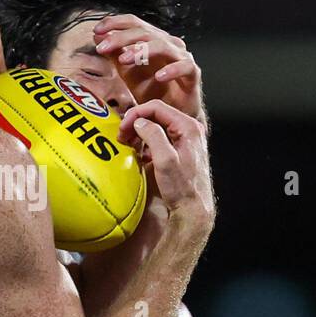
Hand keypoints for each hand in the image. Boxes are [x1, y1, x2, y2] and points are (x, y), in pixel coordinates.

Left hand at [94, 14, 203, 124]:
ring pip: (163, 45)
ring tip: (124, 59)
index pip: (134, 23)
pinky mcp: (192, 73)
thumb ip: (115, 54)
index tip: (97, 30)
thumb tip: (98, 37)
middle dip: (121, 38)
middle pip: (144, 32)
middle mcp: (168, 44)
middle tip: (103, 47)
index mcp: (153, 40)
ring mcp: (181, 57)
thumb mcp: (128, 72)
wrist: (172, 114)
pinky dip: (171, 70)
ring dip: (141, 50)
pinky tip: (158, 76)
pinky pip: (184, 67)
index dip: (115, 23)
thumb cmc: (154, 91)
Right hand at [118, 100, 214, 234]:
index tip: (122, 127)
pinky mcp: (180, 150)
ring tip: (128, 144)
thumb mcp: (165, 160)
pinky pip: (159, 139)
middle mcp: (189, 130)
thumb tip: (140, 122)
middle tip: (122, 136)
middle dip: (136, 123)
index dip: (135, 114)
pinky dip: (146, 143)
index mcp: (188, 127)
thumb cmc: (183, 189)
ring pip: (156, 127)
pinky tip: (139, 154)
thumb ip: (153, 136)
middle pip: (156, 115)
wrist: (193, 209)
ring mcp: (185, 140)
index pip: (156, 107)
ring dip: (139, 133)